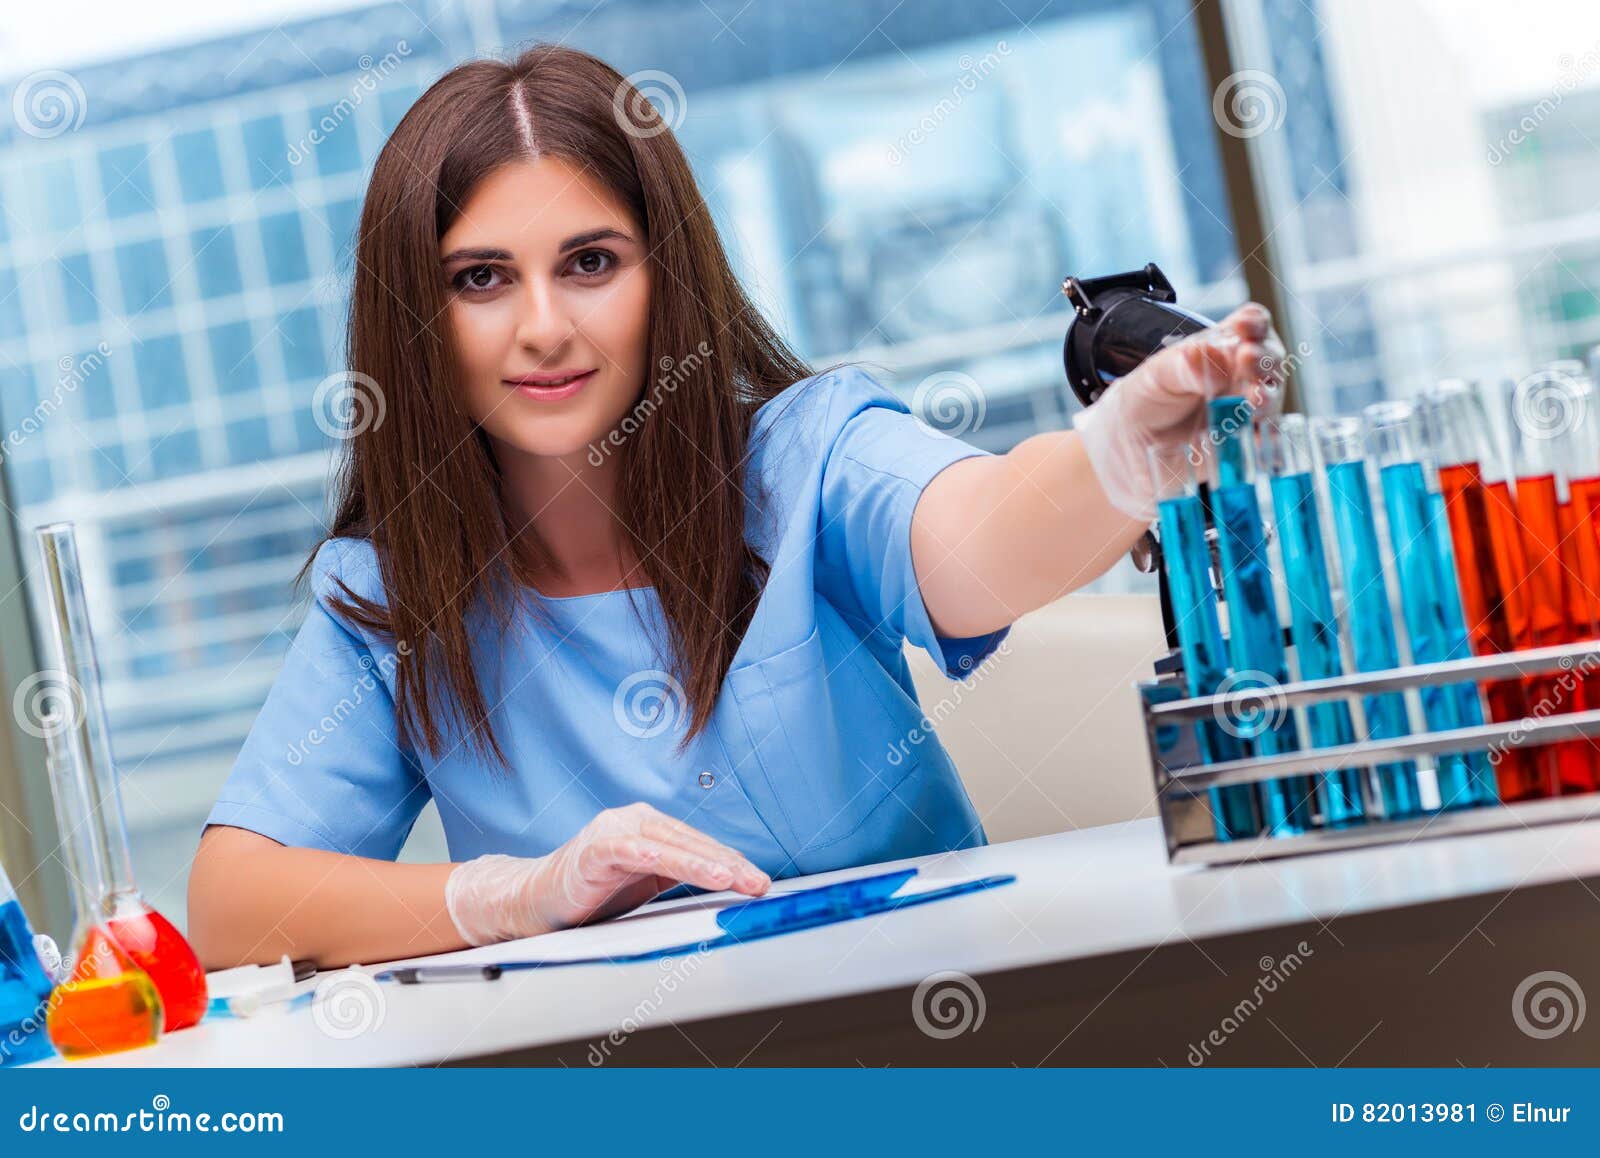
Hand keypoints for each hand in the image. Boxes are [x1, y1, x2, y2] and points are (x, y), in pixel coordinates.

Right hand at [444, 803, 770, 945]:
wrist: (536, 899)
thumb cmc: (593, 890)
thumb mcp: (646, 881)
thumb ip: (680, 874)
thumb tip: (730, 882)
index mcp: (652, 827)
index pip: (700, 845)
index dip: (732, 862)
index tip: (759, 881)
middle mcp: (634, 821)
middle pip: (689, 843)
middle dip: (727, 865)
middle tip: (757, 883)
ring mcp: (612, 833)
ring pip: (664, 845)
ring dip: (697, 862)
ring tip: (727, 877)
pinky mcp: (590, 851)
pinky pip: (620, 850)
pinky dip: (640, 854)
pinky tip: (660, 862)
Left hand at [1072, 302, 1286, 519]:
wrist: (1127, 446)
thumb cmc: (1145, 400)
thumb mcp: (1155, 375)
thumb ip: (1183, 364)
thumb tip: (1217, 357)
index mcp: (1224, 348)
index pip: (1252, 324)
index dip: (1254, 323)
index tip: (1244, 326)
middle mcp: (1242, 377)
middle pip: (1270, 360)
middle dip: (1264, 358)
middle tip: (1248, 359)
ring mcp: (1246, 411)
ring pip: (1271, 399)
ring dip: (1267, 396)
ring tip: (1254, 396)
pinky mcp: (1243, 445)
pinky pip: (1264, 442)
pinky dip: (1265, 437)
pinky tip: (1256, 433)